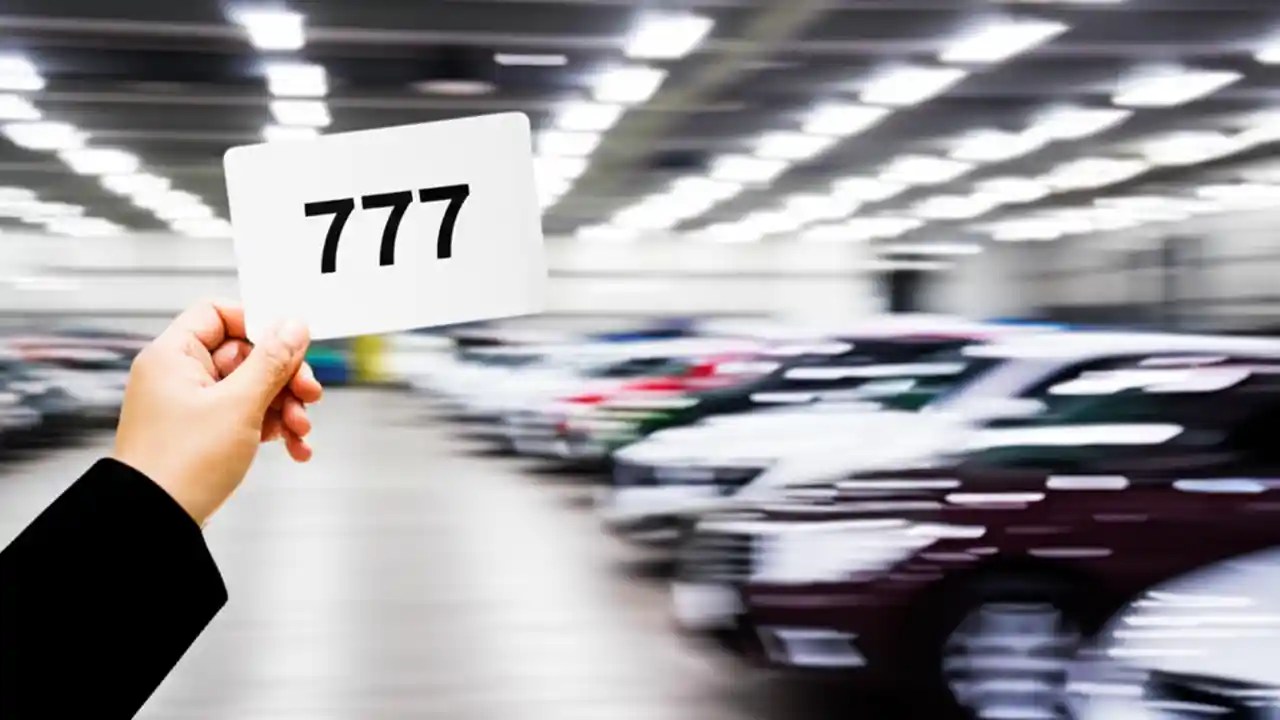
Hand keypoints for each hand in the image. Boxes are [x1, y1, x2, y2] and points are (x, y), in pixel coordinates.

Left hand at [113, 301, 323, 524]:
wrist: (155, 522)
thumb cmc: (179, 465)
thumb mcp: (238, 405)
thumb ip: (271, 362)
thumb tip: (293, 327)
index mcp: (174, 356)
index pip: (219, 314)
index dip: (259, 324)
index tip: (291, 343)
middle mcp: (179, 376)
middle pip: (246, 354)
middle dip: (284, 377)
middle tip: (308, 393)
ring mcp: (192, 405)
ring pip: (252, 388)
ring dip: (285, 406)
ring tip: (300, 429)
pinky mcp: (204, 432)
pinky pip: (247, 416)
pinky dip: (272, 427)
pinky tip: (294, 446)